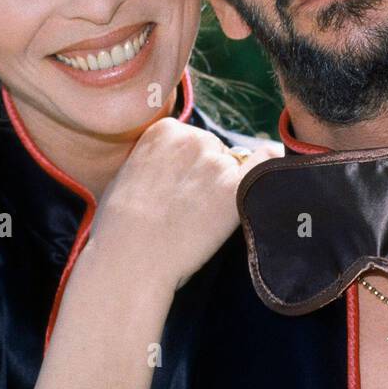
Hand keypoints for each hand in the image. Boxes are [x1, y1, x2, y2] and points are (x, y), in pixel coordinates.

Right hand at [88, 118, 281, 290]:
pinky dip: (267, 168)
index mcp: (165, 130)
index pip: (191, 140)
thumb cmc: (120, 225)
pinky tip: (265, 180)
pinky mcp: (235, 187)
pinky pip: (265, 163)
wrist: (130, 257)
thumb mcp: (128, 174)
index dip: (187, 166)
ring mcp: (217, 161)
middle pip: (216, 151)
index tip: (176, 188)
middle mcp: (194, 137)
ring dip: (225, 187)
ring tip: (201, 218)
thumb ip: (156, 160)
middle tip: (189, 209)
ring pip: (234, 167)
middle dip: (208, 175)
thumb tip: (175, 166)